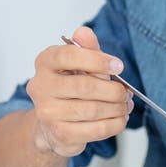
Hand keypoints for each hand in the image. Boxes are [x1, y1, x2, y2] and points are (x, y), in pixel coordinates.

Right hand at [26, 26, 133, 157]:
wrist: (52, 125)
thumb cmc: (69, 90)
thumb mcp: (78, 65)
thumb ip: (85, 49)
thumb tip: (84, 32)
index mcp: (45, 62)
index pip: (69, 55)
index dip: (97, 60)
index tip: (118, 66)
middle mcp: (40, 86)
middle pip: (84, 86)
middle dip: (113, 90)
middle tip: (125, 92)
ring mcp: (47, 112)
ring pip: (93, 109)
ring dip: (117, 108)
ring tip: (124, 105)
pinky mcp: (60, 134)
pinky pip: (96, 129)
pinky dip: (114, 124)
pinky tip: (120, 119)